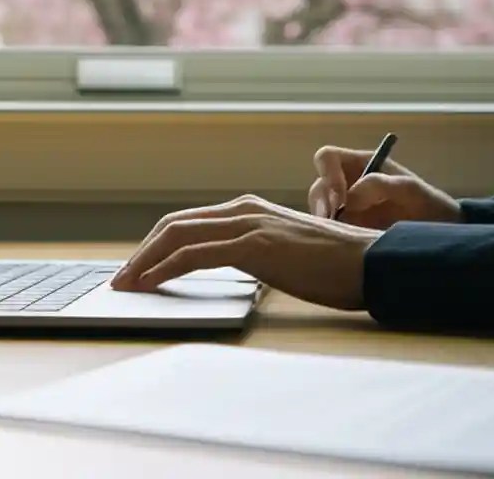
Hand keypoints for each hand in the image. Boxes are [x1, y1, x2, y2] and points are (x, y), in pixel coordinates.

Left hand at [110, 194, 381, 310]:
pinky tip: (151, 283)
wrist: (372, 263)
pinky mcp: (254, 245)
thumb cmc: (335, 266)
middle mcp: (243, 210)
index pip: (188, 222)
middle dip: (142, 251)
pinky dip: (166, 268)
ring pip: (177, 236)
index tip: (137, 266)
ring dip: (145, 261)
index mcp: (249, 209)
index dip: (156, 243)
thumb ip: (255, 253)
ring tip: (125, 284)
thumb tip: (228, 269)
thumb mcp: (286, 254)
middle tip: (121, 277)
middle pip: (174, 225)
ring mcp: (248, 224)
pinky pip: (195, 255)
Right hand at [307, 146, 460, 229]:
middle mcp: (347, 183)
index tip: (340, 198)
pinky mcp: (347, 230)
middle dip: (322, 204)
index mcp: (360, 164)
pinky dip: (330, 236)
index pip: (327, 158)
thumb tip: (349, 198)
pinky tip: (342, 245)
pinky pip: (328, 230)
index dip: (328, 174)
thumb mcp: (410, 189)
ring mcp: (345, 208)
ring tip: (341, 237)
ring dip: (325, 222)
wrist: (441, 232)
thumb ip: (380, 185)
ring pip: (319, 210)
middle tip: (335, 223)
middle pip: (319, 187)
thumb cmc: (428, 203)